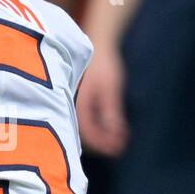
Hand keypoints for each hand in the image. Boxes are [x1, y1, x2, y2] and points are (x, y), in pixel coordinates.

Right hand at [77, 38, 127, 156]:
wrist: (98, 43)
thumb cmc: (103, 65)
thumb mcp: (110, 89)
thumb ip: (110, 111)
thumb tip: (114, 133)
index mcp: (79, 102)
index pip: (88, 130)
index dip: (101, 143)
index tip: (116, 150)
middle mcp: (75, 102)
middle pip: (85, 130)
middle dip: (103, 141)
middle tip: (119, 148)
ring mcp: (79, 99)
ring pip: (88, 123)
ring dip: (103, 133)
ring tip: (120, 138)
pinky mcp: (84, 96)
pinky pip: (90, 115)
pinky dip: (102, 123)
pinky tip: (114, 126)